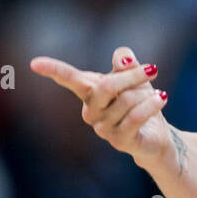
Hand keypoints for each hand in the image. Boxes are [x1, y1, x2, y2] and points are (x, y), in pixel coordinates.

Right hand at [30, 47, 171, 163]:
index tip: (34, 63)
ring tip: (158, 94)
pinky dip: (151, 105)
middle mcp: (91, 111)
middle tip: (153, 69)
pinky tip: (162, 98)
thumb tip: (122, 56)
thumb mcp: (135, 79)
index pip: (69, 79)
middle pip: (105, 87)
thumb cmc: (140, 103)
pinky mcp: (119, 141)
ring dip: (146, 94)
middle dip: (131, 76)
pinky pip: (135, 118)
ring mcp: (103, 129)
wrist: (156, 136)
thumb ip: (126, 64)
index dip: (53, 70)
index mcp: (89, 93)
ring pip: (125, 101)